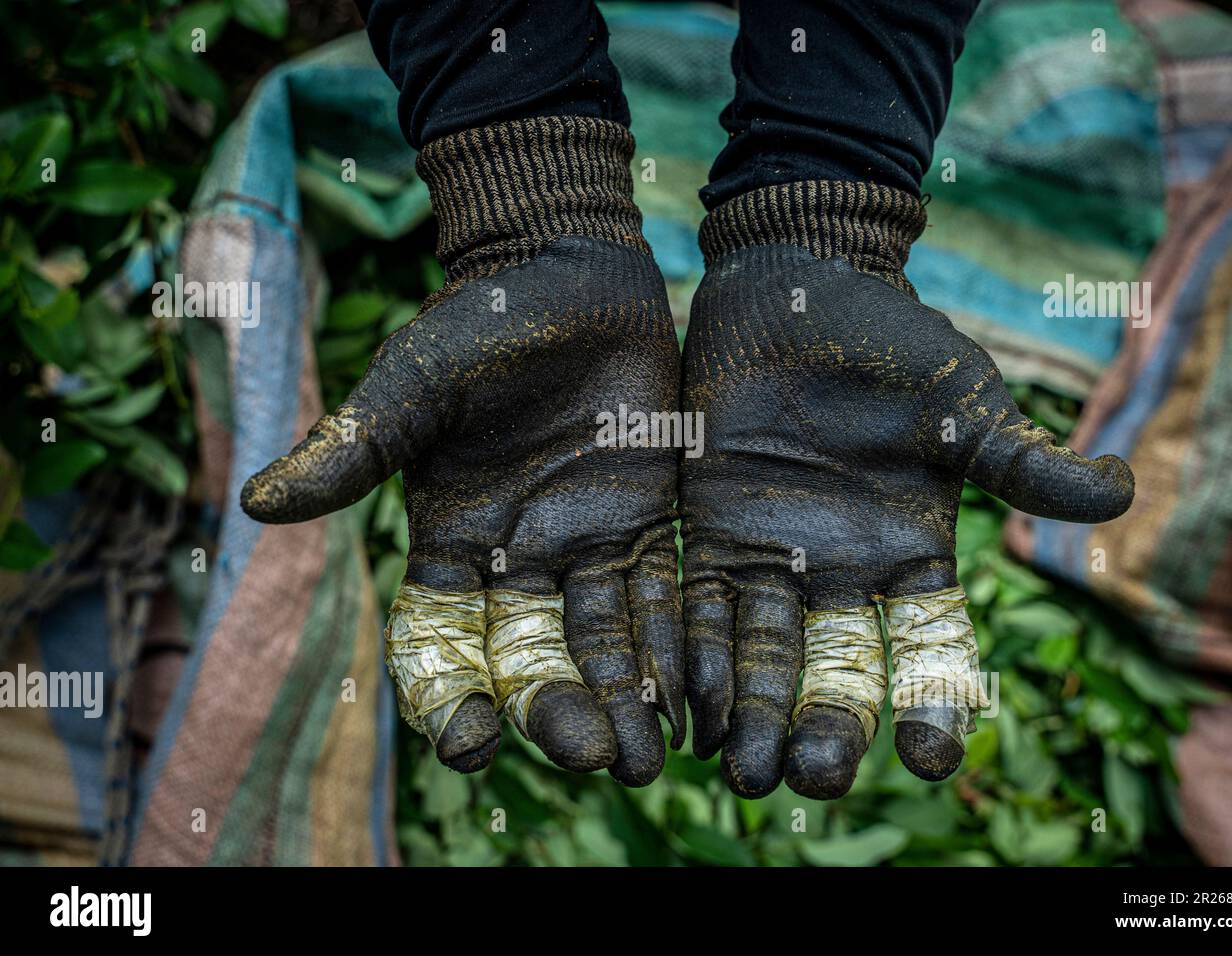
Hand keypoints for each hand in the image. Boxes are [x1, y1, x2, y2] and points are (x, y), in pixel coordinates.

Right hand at [241, 118, 684, 785]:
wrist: (566, 275)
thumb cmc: (477, 326)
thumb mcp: (414, 388)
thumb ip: (355, 448)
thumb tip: (253, 505)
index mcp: (448, 545)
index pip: (438, 643)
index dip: (446, 693)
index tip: (469, 743)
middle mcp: (516, 563)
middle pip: (531, 659)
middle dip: (556, 710)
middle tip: (593, 756)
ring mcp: (585, 548)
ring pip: (603, 644)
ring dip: (627, 701)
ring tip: (652, 757)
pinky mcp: (648, 525)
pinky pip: (663, 598)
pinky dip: (678, 646)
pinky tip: (702, 695)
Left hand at [680, 181, 1133, 797]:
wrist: (801, 294)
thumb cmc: (894, 346)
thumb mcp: (960, 405)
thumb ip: (1020, 459)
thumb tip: (1123, 493)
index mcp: (913, 557)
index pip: (931, 652)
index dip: (933, 705)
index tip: (926, 758)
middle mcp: (843, 576)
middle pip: (837, 674)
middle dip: (826, 728)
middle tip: (809, 776)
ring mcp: (774, 559)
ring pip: (764, 657)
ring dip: (751, 715)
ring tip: (739, 771)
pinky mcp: (712, 534)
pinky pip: (701, 607)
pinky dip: (695, 655)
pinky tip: (684, 706)